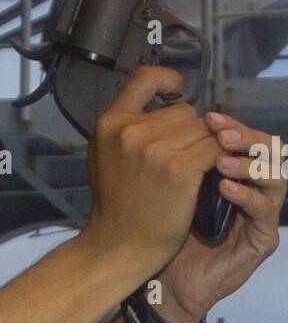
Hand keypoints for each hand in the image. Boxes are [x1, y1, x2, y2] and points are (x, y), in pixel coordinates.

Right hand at [80, 66, 220, 278]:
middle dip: (189, 132)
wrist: (118, 244)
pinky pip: (213, 151)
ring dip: (204, 149)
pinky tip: (205, 177)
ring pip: (203, 131)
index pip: (145, 78)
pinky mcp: (179, 170)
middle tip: (180, 159)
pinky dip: (216, 163)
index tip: (175, 92)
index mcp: (110, 122)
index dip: (166, 79)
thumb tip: (164, 104)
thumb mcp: (105, 154)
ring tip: (188, 172)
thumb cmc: (115, 203)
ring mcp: (154, 149)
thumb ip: (127, 126)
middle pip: (184, 111)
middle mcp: (130, 130)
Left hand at [157, 112, 284, 322]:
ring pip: (275, 178)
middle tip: (220, 132)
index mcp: (236, 175)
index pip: (247, 141)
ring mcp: (262, 216)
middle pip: (269, 153)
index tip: (209, 116)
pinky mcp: (262, 239)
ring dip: (249, 165)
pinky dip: (246, 195)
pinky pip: (265, 211)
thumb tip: (177, 121)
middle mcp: (255, 191)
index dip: (232, 126)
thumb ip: (183, 161)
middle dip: (246, 138)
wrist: (166, 282)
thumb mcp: (173, 190)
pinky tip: (225, 188)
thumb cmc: (167, 234)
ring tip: (220, 161)